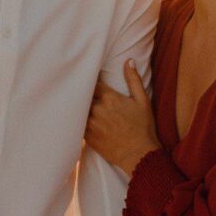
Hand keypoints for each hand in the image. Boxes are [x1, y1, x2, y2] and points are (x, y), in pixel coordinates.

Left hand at [84, 60, 160, 176]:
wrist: (139, 154)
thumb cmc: (143, 127)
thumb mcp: (143, 101)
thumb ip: (133, 80)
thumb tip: (128, 61)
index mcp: (109, 97)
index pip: (91, 81)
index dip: (88, 79)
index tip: (85, 75)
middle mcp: (97, 109)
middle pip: (82, 94)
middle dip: (81, 91)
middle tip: (75, 86)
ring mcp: (91, 123)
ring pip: (77, 109)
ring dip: (77, 106)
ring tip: (72, 101)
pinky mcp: (87, 136)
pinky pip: (76, 124)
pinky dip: (76, 120)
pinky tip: (75, 118)